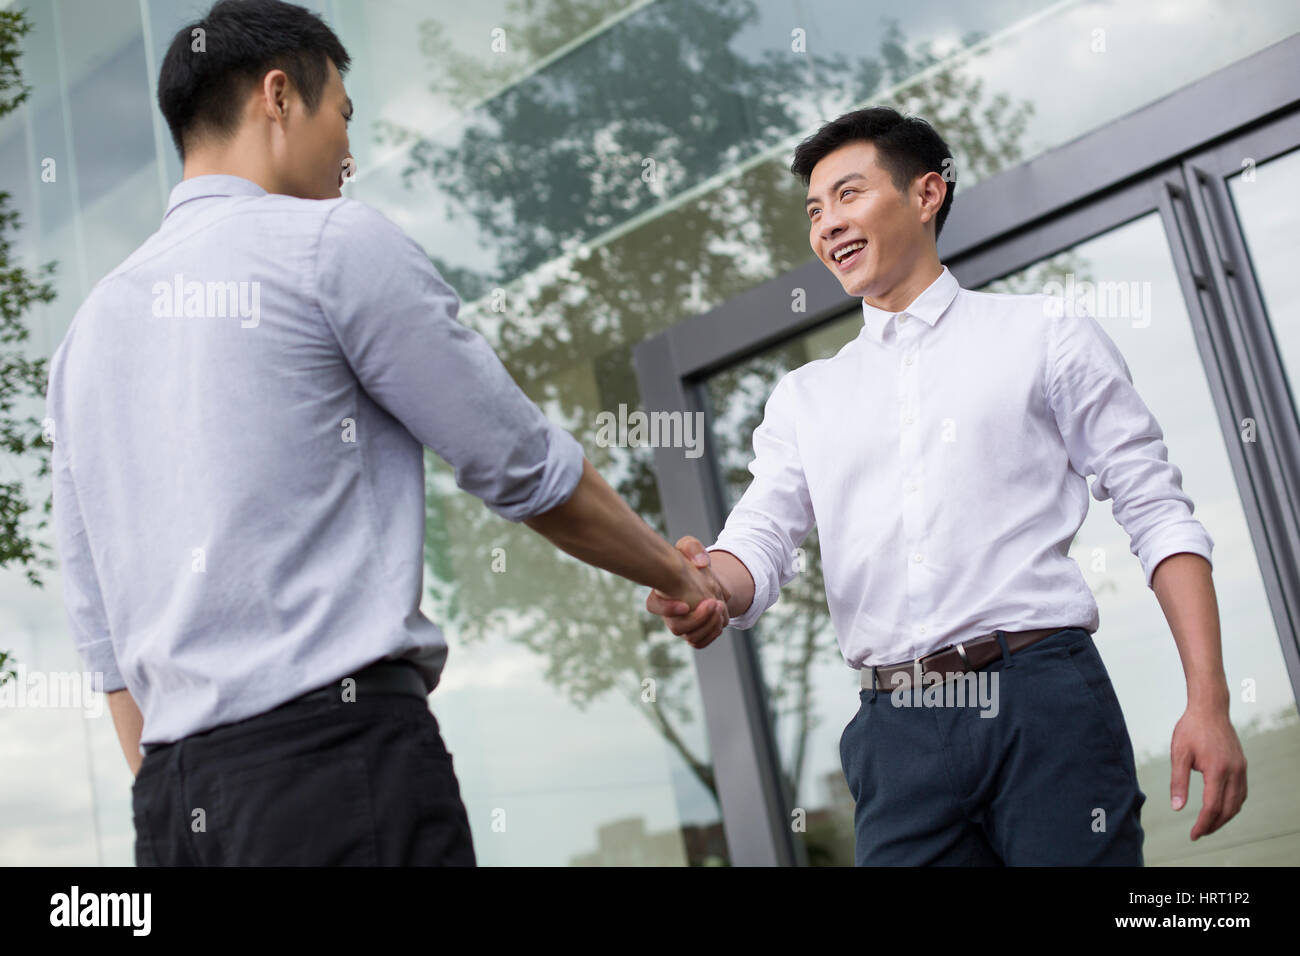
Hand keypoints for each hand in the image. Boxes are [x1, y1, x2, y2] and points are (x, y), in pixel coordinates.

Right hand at [646, 536, 729, 648]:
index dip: (668, 609)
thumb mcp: (689, 547)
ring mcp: (681, 626)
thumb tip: (700, 563)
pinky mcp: (694, 633)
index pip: (654, 606)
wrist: (704, 580)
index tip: (685, 604)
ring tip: (719, 606)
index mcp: (660, 594)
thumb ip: (692, 548)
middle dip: (697, 618)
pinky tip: (719, 617)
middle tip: (712, 601)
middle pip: (676, 628)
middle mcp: (668, 614)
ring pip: (691, 637)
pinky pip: (700, 643)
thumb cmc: (691, 563)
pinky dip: (711, 633)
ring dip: (708, 625)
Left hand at [1170, 703, 1246, 839]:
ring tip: (1208, 824)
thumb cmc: (1190, 729)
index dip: (1203, 823)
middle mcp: (1234, 771)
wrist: (1209, 709)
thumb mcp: (1178, 754)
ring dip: (1225, 817)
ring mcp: (1241, 768)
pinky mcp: (1242, 765)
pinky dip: (1232, 805)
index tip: (1193, 835)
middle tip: (1199, 833)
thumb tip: (1177, 808)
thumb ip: (1178, 781)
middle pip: (1228, 809)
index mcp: (1217, 770)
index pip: (1212, 806)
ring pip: (1238, 803)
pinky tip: (1221, 808)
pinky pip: (1241, 792)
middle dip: (1214, 825)